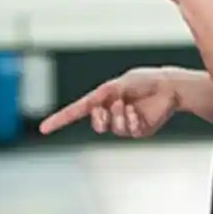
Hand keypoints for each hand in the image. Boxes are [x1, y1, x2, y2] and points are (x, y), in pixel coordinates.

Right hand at [38, 67, 179, 136]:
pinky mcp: (139, 130)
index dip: (60, 120)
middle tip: (104, 109)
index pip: (77, 112)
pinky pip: (128, 132)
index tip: (44, 129)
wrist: (168, 87)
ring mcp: (125, 123)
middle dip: (98, 119)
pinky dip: (130, 121)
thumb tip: (94, 107)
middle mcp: (112, 113)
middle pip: (96, 125)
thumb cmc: (142, 81)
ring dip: (117, 117)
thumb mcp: (118, 84)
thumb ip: (105, 96)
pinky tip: (136, 112)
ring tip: (127, 105)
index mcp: (102, 100)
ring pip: (113, 129)